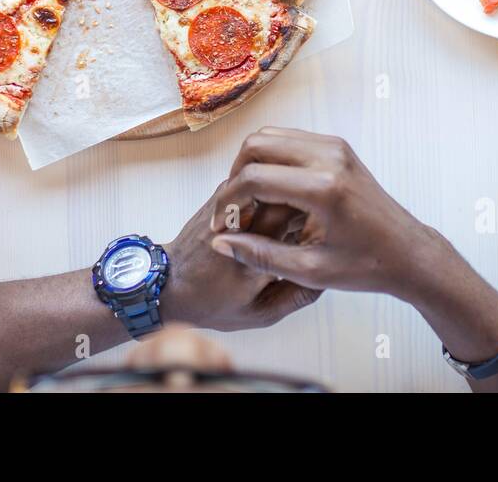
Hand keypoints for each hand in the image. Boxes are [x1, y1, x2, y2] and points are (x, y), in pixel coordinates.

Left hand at [163, 183, 320, 332]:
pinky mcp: (219, 195)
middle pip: (285, 195)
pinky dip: (272, 191)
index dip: (318, 220)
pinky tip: (278, 209)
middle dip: (307, 201)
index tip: (328, 231)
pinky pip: (255, 183)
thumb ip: (298, 295)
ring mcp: (226, 204)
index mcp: (253, 257)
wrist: (168, 284)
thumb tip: (330, 271)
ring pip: (270, 183)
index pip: (295, 219)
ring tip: (301, 211)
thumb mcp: (261, 314)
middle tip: (319, 217)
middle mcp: (238, 225)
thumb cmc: (213, 303)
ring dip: (290, 193)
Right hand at [208, 128, 443, 300]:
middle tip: (233, 208)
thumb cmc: (365, 267)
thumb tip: (220, 241)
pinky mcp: (338, 147)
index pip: (254, 178)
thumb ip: (261, 255)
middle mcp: (329, 158)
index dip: (229, 200)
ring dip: (251, 164)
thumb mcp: (310, 271)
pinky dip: (270, 159)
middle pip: (256, 145)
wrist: (408, 252)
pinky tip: (270, 192)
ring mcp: (335, 147)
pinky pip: (289, 140)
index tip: (221, 225)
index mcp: (324, 189)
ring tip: (248, 201)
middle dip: (235, 176)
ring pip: (270, 136)